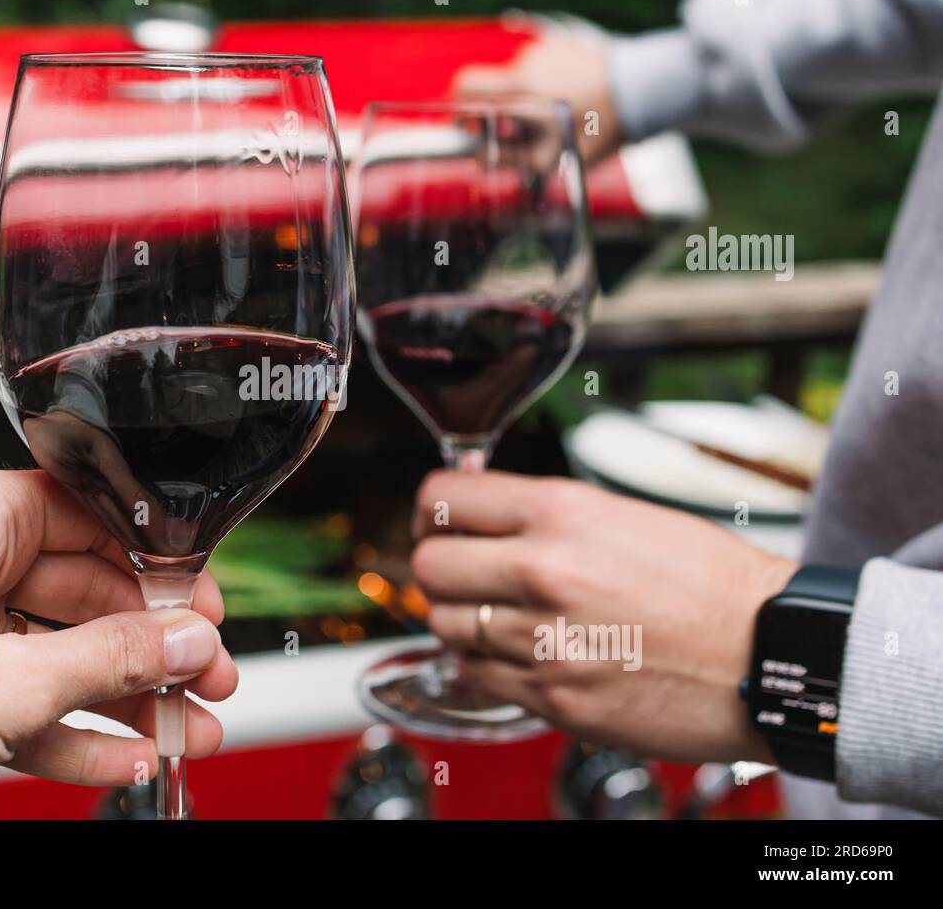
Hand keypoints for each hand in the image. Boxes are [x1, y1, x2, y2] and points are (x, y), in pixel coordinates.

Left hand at [0, 468, 237, 783]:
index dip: (154, 566)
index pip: (89, 520)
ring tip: (179, 732)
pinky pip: (19, 692)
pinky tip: (122, 754)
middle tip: (202, 679)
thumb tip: (185, 642)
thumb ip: (114, 657)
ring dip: (122, 696)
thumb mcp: (15, 677)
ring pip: (56, 651)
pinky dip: (69, 725)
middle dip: (149, 648)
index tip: (198, 605)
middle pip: (81, 592)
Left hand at [411, 471, 796, 762]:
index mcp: (561, 513)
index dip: (430, 511)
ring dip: (461, 619)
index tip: (437, 521)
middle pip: (428, 566)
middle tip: (463, 573)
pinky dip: (484, 665)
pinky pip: (476, 676)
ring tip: (497, 617)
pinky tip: (517, 655)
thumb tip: (484, 515)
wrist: (770, 654)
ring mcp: (543, 641)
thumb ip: (544, 515)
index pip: (440, 500)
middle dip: (441, 567)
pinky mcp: (552, 698)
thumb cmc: (711, 584)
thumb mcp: (622, 515)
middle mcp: (543, 571)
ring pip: (445, 624)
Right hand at [453, 26, 622, 162]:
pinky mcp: (558, 46)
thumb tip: (477, 161)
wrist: (641, 93)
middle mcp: (526, 63)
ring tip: (551, 120)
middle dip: (496, 113)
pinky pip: (536, 69)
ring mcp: (543, 51)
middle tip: (517, 134)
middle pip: (490, 89)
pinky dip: (541, 87)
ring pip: (515, 81)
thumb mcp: (551, 158)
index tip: (468, 128)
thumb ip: (508, 160)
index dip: (458, 109)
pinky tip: (565, 102)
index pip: (464, 87)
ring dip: (523, 101)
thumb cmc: (598, 129)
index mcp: (519, 89)